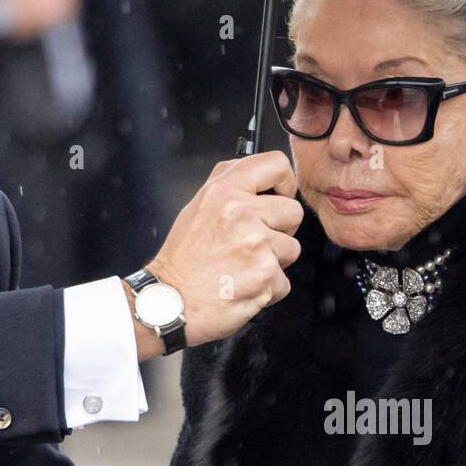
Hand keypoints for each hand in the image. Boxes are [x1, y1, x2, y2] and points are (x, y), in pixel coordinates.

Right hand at [129, 149, 303, 358]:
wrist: (171, 300)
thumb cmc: (183, 259)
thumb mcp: (198, 206)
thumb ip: (230, 187)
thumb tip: (260, 177)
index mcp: (224, 191)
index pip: (276, 164)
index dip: (284, 182)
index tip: (278, 196)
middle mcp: (242, 214)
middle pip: (293, 211)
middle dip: (280, 230)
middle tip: (253, 244)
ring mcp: (256, 244)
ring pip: (292, 248)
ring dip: (274, 262)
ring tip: (244, 266)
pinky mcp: (266, 275)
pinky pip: (285, 281)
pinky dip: (268, 289)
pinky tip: (244, 285)